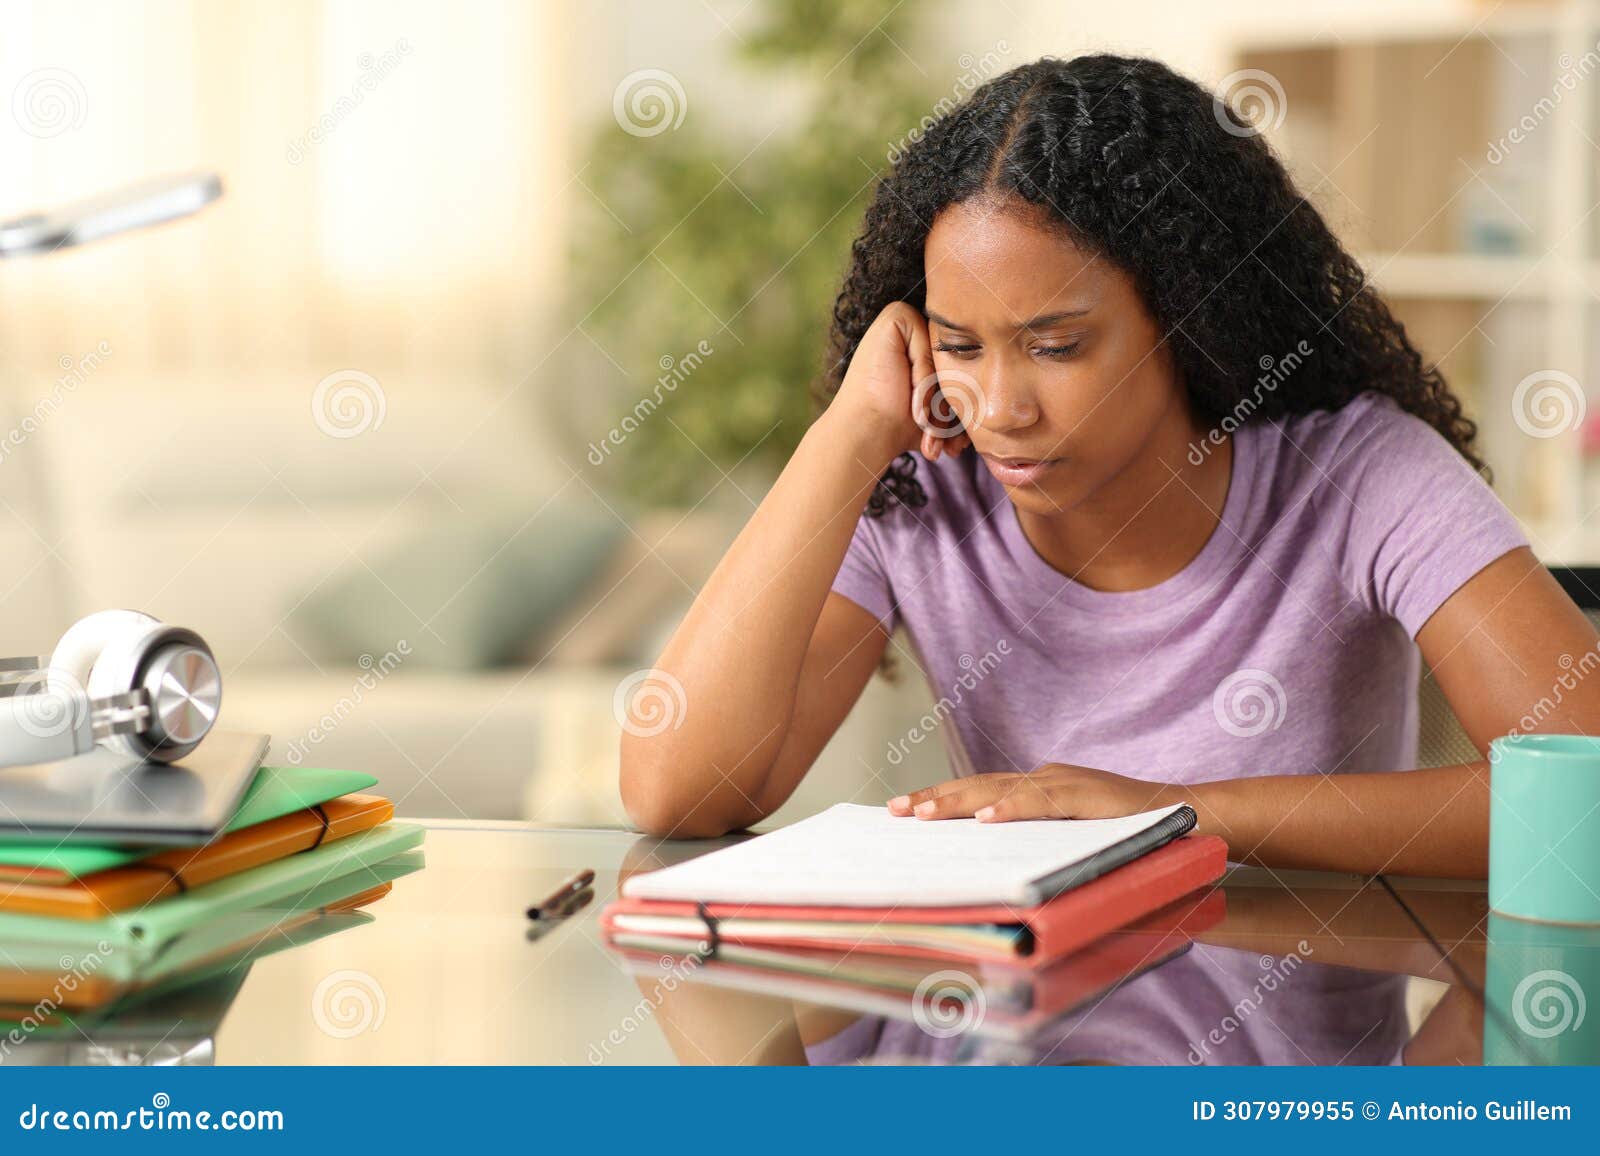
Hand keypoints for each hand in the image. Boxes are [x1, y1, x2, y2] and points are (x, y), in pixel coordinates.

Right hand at [830, 301, 974, 465]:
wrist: (867, 434)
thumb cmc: (898, 428)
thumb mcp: (942, 411)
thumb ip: (965, 395)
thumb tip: (1016, 409)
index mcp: (924, 349)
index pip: (962, 370)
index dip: (959, 408)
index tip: (953, 445)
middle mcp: (915, 331)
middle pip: (958, 363)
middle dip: (952, 409)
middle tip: (942, 443)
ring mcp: (904, 322)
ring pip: (946, 358)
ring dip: (938, 401)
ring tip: (925, 427)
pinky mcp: (894, 317)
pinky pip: (928, 346)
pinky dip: (922, 378)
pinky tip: (909, 398)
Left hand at [887, 764, 1179, 822]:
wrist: (1195, 819)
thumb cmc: (1136, 836)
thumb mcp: (1078, 840)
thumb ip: (1044, 848)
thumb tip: (1003, 876)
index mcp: (1043, 789)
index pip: (983, 793)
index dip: (943, 800)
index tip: (904, 811)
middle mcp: (1049, 778)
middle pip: (980, 786)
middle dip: (934, 799)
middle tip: (893, 811)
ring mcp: (1069, 783)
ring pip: (1002, 790)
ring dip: (958, 801)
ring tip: (920, 814)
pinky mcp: (1090, 796)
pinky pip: (1044, 801)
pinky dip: (1013, 808)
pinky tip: (985, 818)